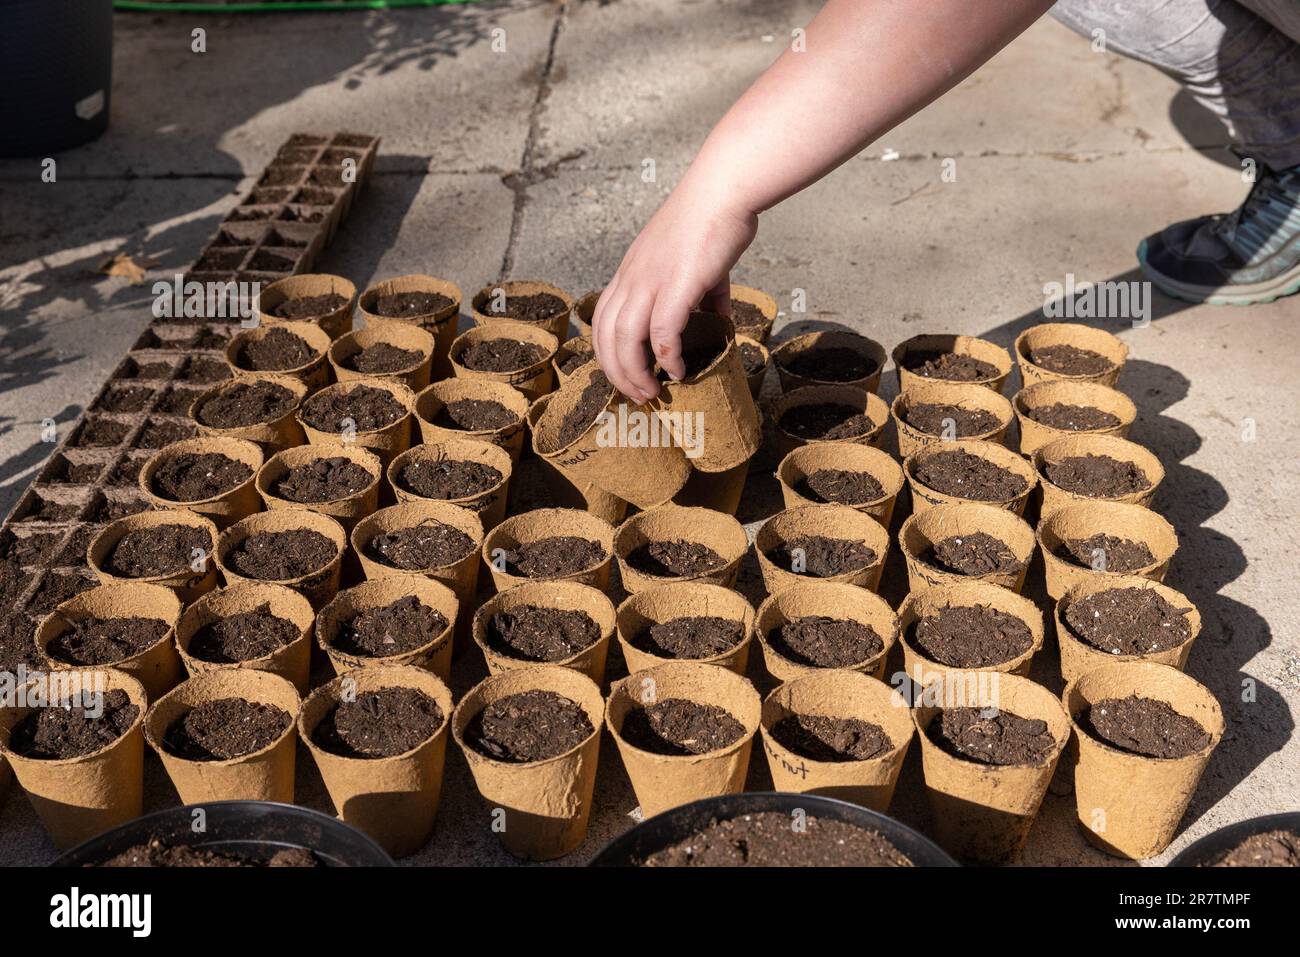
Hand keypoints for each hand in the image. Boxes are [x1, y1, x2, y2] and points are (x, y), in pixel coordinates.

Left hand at [592, 182, 757, 402]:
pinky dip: (666, 356)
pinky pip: (661, 332)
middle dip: (616, 374)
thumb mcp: (696, 264)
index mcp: (630, 273)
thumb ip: (704, 298)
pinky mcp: (676, 283)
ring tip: (651, 392)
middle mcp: (631, 278)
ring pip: (624, 340)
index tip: (626, 377)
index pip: (602, 322)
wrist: (724, 188)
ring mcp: (650, 280)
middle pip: (605, 337)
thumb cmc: (713, 219)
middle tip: (637, 396)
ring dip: (634, 373)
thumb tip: (719, 326)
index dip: (609, 356)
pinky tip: (678, 370)